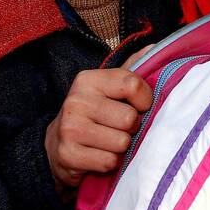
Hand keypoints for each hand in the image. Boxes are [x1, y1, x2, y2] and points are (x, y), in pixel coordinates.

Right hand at [44, 53, 153, 187]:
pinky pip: (109, 162)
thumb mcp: (109, 88)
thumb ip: (133, 69)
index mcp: (88, 80)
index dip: (145, 100)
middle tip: (120, 128)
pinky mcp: (68, 155)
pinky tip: (99, 154)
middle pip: (129, 119)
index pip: (133, 85)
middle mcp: (76, 101)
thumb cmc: (94, 114)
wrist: (57, 144)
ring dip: (122, 147)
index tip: (139, 106)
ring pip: (122, 143)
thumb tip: (153, 47)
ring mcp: (69, 129)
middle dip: (132, 128)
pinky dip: (111, 162)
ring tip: (109, 142)